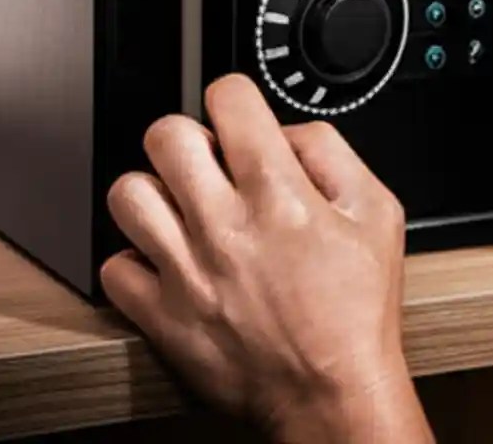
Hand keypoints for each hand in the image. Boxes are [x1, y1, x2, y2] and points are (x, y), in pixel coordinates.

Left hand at [100, 75, 431, 442]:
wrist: (331, 393)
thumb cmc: (356, 314)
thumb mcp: (377, 214)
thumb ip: (332, 155)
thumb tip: (287, 134)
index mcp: (278, 195)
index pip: (229, 99)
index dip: (235, 100)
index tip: (238, 119)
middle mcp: (224, 226)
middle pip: (165, 135)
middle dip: (189, 140)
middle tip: (207, 166)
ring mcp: (185, 271)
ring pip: (128, 194)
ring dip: (155, 195)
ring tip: (182, 213)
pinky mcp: (160, 315)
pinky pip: (115, 265)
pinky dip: (136, 261)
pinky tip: (168, 264)